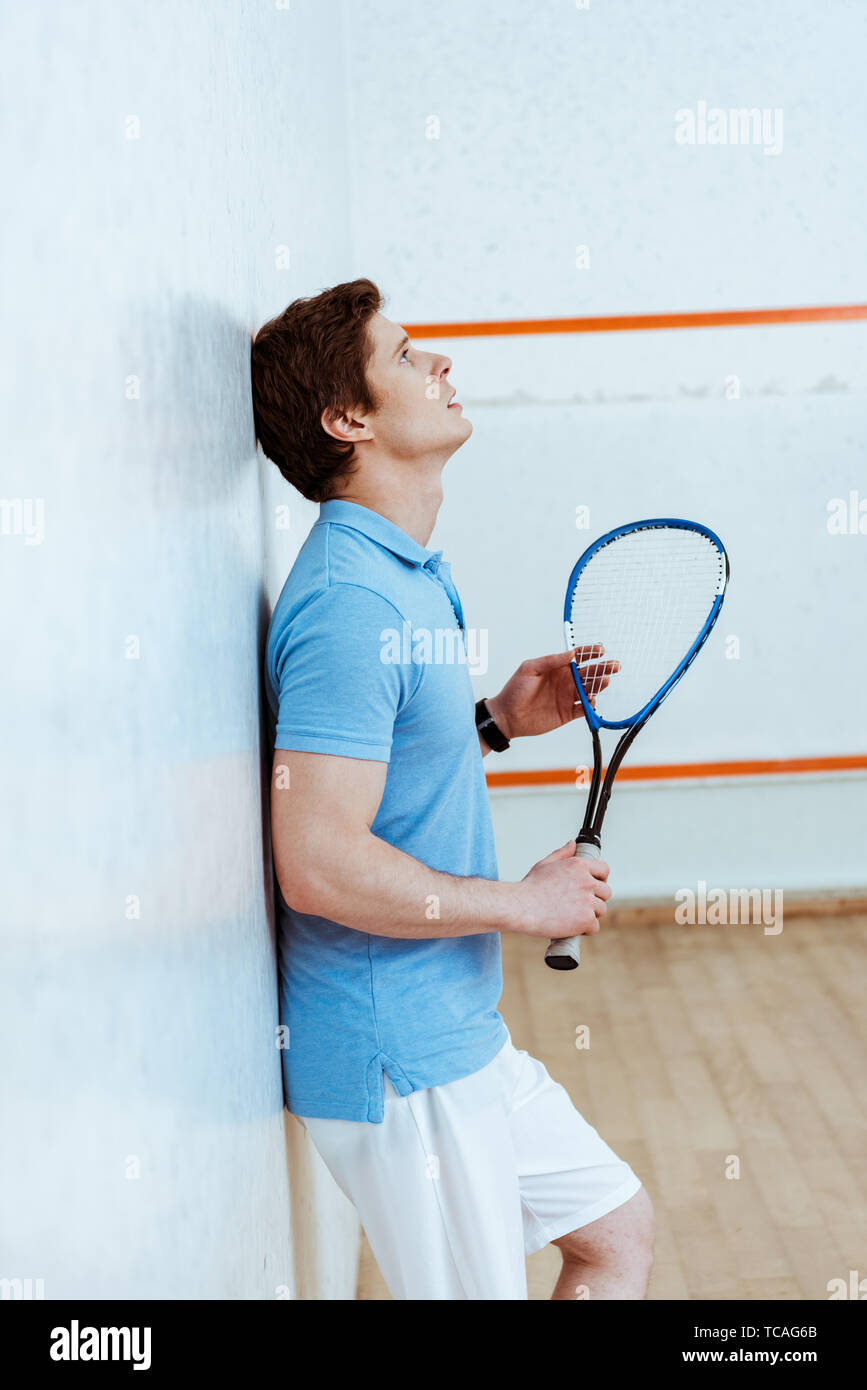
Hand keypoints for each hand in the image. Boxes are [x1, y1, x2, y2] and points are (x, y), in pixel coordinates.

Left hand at [486, 647, 618, 740]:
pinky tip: (592, 700)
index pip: (578, 657)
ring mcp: (567, 697)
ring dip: (599, 685)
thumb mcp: (530, 669)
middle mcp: (565, 681)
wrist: (507, 716)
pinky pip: (584, 709)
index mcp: (557, 668)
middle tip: (615, 665)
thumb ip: (551, 661)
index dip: (591, 652)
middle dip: (603, 668)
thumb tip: (571, 653)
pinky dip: (590, 706)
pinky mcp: (567, 713)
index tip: (601, 650)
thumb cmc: (515, 690)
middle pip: (589, 673)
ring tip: (605, 681)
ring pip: (589, 690)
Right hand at [513, 840, 611, 939]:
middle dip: (595, 899)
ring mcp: (588, 900)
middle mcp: (586, 881)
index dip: (600, 879)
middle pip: (606, 892)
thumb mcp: (545, 864)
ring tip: (572, 916)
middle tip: (579, 904)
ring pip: (601, 910)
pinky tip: (573, 927)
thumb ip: (562, 853)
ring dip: (590, 914)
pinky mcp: (586, 919)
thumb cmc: (530, 887)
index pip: (604, 870)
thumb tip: (573, 844)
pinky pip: (595, 927)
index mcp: (578, 865)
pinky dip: (585, 929)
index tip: (593, 887)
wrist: (521, 906)